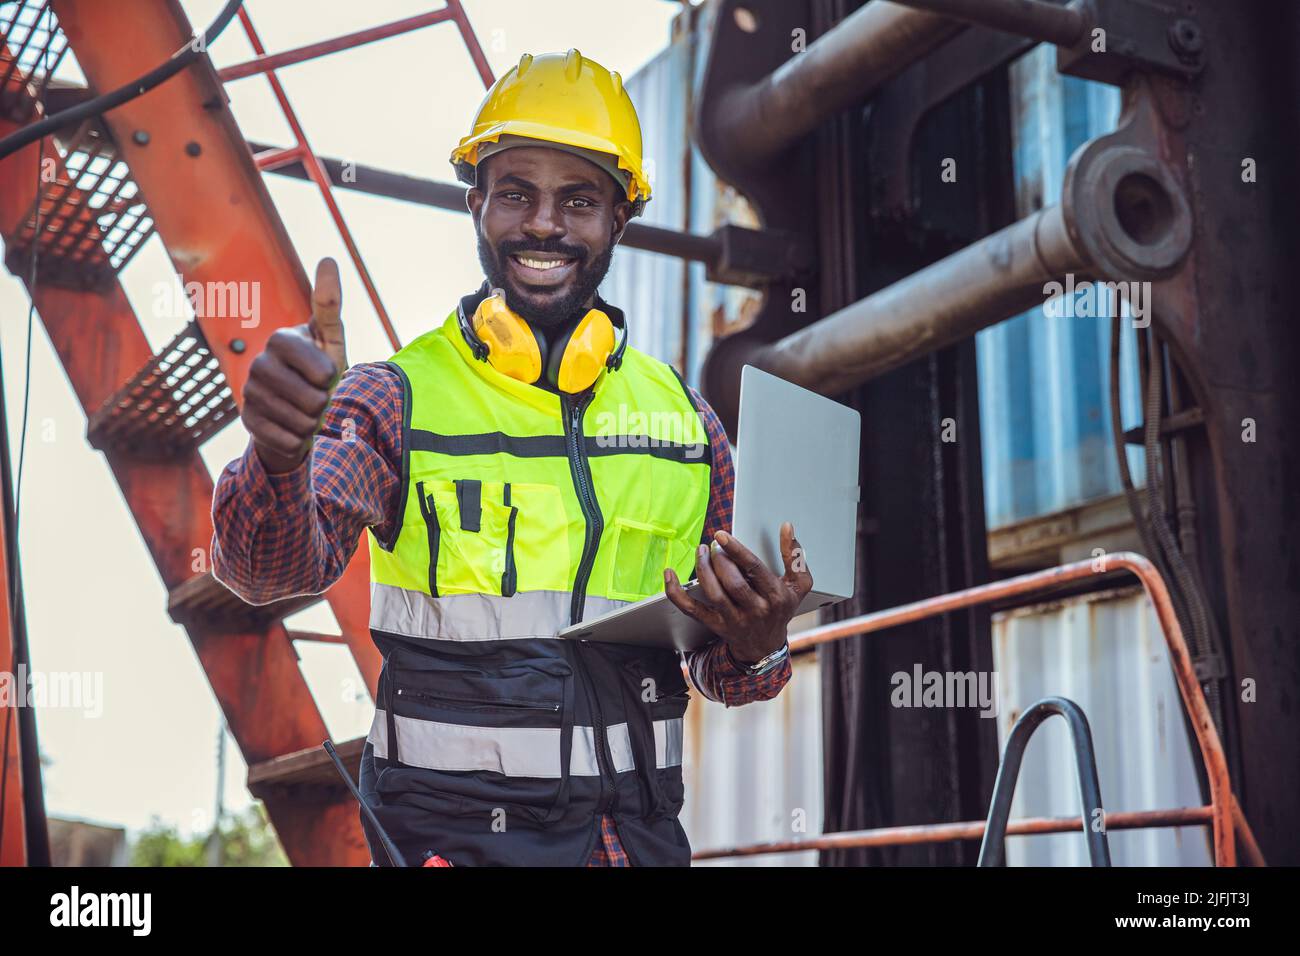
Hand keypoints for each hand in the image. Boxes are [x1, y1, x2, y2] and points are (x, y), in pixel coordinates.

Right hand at [241, 258, 348, 473]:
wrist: (297, 410)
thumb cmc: (319, 370)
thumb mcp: (331, 340)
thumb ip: (329, 305)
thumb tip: (328, 259)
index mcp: (281, 339)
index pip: (322, 370)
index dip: (331, 376)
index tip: (324, 371)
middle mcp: (259, 363)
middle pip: (314, 399)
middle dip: (325, 403)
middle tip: (317, 396)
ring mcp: (250, 392)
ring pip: (302, 422)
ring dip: (313, 423)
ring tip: (306, 411)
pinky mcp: (247, 421)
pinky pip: (288, 440)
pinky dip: (299, 440)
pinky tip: (292, 428)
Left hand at [664, 522, 812, 665]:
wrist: (766, 646)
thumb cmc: (781, 609)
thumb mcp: (798, 585)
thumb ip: (795, 556)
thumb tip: (787, 528)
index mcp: (775, 597)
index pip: (754, 570)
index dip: (737, 551)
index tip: (722, 536)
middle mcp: (756, 610)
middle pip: (733, 582)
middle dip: (719, 560)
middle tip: (713, 544)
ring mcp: (734, 620)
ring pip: (714, 594)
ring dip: (703, 570)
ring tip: (701, 552)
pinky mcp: (716, 625)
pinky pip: (691, 609)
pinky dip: (676, 592)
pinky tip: (669, 575)